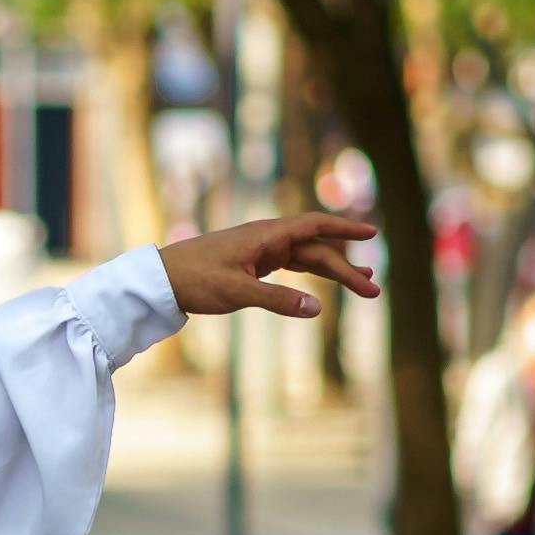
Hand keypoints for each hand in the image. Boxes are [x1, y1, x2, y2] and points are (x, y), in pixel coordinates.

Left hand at [161, 206, 383, 320]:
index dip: (344, 229)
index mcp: (265, 235)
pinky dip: (309, 275)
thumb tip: (316, 309)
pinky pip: (290, 266)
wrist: (161, 279)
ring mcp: (260, 250)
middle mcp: (267, 238)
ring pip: (306, 258)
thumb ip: (277, 300)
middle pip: (316, 249)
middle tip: (374, 289)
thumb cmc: (195, 280)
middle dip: (346, 268)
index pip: (314, 225)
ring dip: (333, 271)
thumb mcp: (237, 293)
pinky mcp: (252, 264)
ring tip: (363, 283)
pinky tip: (323, 285)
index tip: (372, 234)